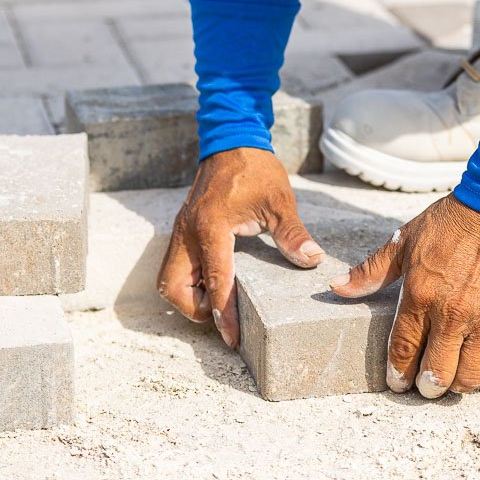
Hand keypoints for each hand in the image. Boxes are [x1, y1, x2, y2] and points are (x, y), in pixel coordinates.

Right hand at [157, 147, 324, 348]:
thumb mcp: (279, 201)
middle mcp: (188, 232)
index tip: (232, 338)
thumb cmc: (255, 169)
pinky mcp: (182, 230)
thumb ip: (292, 234)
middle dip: (195, 309)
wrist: (231, 141)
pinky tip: (213, 281)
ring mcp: (181, 231)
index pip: (216, 280)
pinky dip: (189, 282)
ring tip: (218, 298)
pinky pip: (176, 267)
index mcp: (211, 226)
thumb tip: (311, 260)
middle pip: (173, 288)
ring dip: (189, 297)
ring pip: (168, 280)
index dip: (224, 313)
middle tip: (223, 313)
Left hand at [329, 195, 479, 397]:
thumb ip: (371, 271)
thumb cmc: (450, 222)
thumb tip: (337, 286)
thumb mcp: (404, 241)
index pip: (403, 350)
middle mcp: (451, 313)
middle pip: (436, 373)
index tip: (398, 384)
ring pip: (469, 375)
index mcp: (420, 295)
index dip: (398, 375)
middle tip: (425, 388)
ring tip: (453, 380)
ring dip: (458, 385)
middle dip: (426, 388)